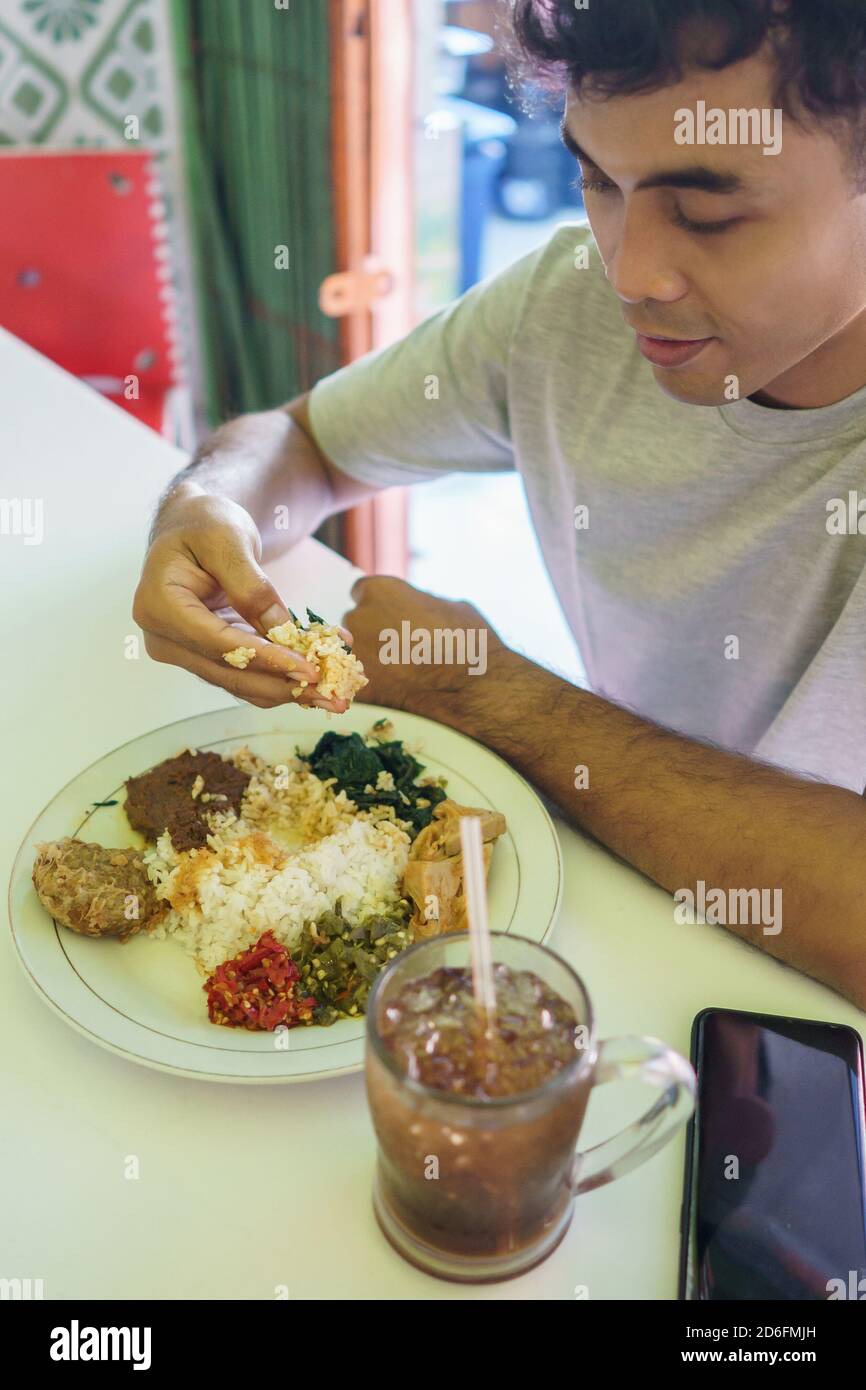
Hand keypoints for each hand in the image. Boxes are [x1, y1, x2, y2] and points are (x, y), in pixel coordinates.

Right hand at [133, 489, 349, 710]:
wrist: (190, 526)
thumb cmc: (204, 522)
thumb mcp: (228, 541)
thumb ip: (251, 586)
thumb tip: (280, 631)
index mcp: (158, 605)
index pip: (218, 644)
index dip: (265, 660)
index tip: (308, 669)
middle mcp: (163, 638)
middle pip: (229, 673)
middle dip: (284, 686)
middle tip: (332, 695)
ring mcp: (181, 651)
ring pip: (239, 682)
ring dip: (287, 691)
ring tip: (332, 695)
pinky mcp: (202, 656)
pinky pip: (243, 674)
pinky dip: (280, 678)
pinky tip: (316, 681)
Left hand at [342, 575, 506, 720]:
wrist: (475, 688)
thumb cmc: (469, 642)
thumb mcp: (450, 605)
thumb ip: (423, 603)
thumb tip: (419, 607)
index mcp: (380, 590)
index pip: (363, 591)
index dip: (379, 605)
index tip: (391, 616)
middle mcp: (359, 618)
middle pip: (356, 622)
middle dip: (374, 631)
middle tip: (402, 647)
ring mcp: (357, 655)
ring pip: (355, 654)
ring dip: (373, 659)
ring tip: (404, 671)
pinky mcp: (361, 689)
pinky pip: (361, 684)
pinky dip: (376, 687)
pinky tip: (401, 690)